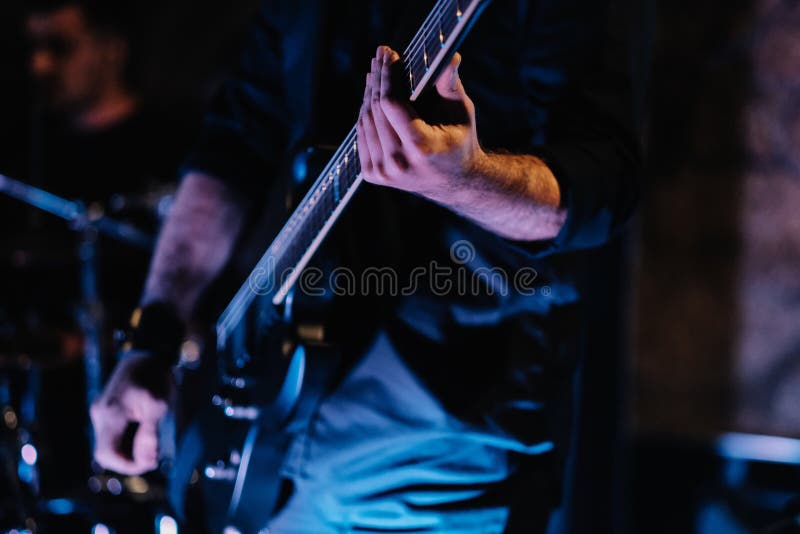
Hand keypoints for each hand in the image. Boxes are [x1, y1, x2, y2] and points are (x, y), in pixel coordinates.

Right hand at [90, 352, 171, 474]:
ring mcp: (100, 411)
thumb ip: (149, 434)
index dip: (127, 466)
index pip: (106, 454)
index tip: (150, 463)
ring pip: (108, 444)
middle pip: (105, 452)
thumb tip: (146, 461)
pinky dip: (125, 440)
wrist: (147, 354)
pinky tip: (143, 433)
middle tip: (153, 455)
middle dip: (128, 459)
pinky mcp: (105, 409)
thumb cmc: (155, 378)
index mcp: (111, 414)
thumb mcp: (159, 406)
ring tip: (150, 442)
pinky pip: (111, 433)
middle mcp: (99, 414)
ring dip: (127, 450)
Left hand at [356, 46, 484, 199]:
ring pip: (365, 121)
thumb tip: (448, 56)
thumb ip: (451, 85)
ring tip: (376, 72)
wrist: (455, 182)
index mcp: (421, 147)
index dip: (386, 76)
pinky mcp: (373, 175)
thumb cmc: (461, 142)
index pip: (390, 104)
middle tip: (380, 56)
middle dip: (377, 79)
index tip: (389, 54)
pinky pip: (362, 135)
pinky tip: (372, 97)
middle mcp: (398, 163)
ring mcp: (383, 172)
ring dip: (368, 94)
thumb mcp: (462, 113)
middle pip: (375, 110)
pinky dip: (366, 114)